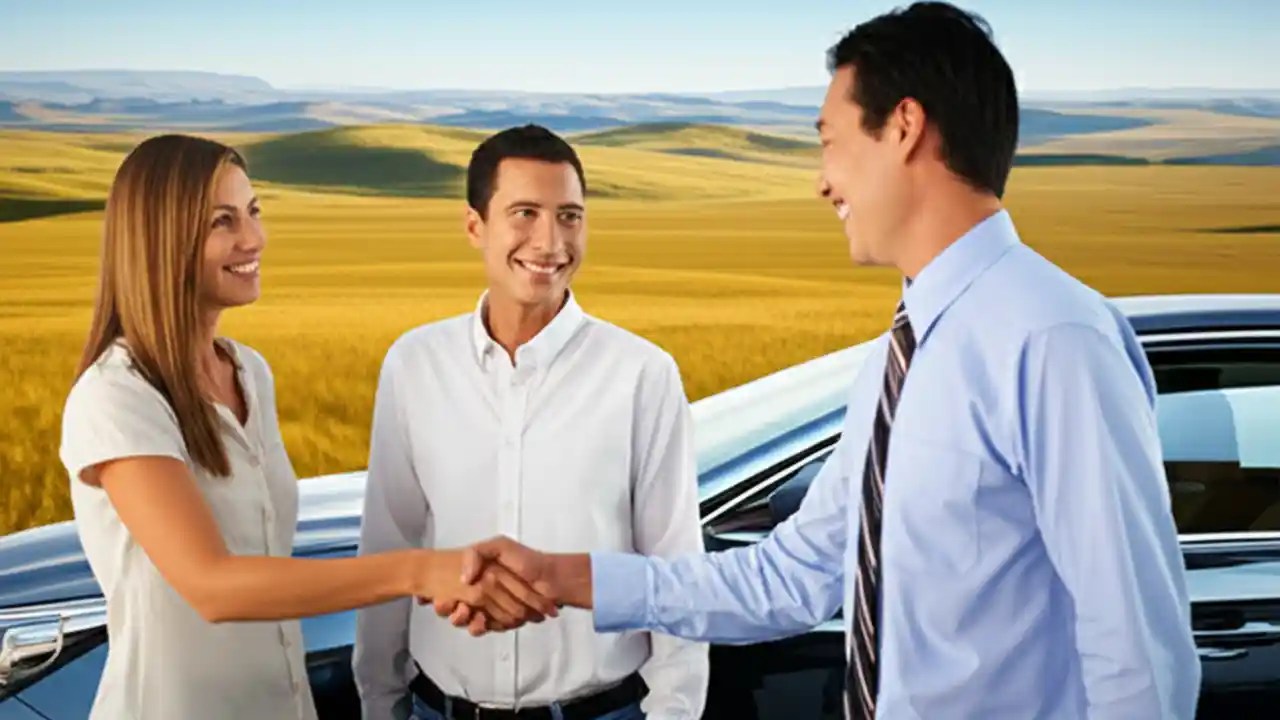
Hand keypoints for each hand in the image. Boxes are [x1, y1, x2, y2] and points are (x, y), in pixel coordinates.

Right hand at [435, 536, 591, 635]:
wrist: (551, 579)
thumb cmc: (526, 560)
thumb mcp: (499, 546)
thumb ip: (477, 555)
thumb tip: (464, 579)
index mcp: (479, 574)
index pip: (451, 588)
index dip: (443, 595)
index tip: (439, 597)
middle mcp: (481, 591)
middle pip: (455, 605)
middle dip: (448, 607)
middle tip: (446, 604)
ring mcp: (489, 607)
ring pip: (466, 619)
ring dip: (462, 619)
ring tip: (463, 612)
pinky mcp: (498, 621)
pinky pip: (482, 628)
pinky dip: (480, 627)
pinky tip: (481, 621)